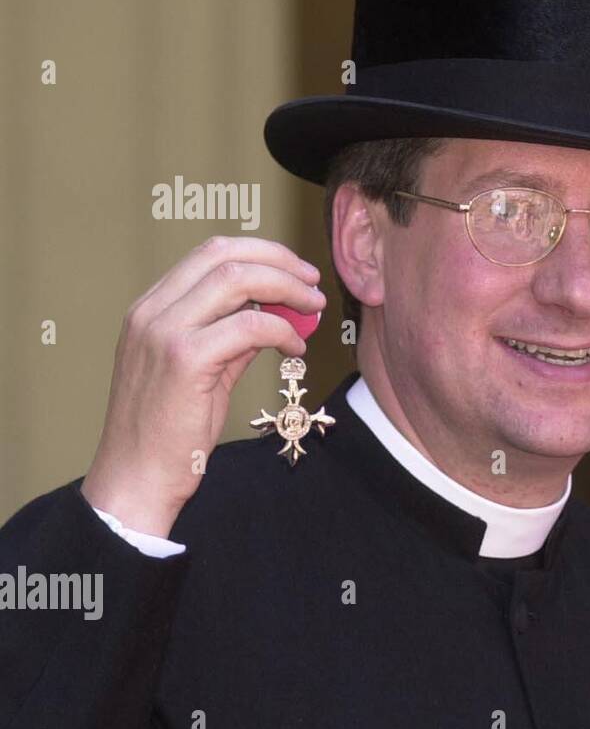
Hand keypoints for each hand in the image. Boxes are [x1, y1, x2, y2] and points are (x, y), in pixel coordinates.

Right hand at [80, 236, 326, 537]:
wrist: (137, 476)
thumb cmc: (170, 430)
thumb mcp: (203, 370)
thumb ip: (233, 337)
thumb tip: (276, 313)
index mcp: (151, 308)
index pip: (209, 253)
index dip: (260, 253)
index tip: (295, 269)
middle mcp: (152, 312)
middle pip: (224, 255)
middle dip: (279, 261)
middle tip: (312, 281)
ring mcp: (165, 333)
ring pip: (237, 280)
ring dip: (287, 288)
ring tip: (312, 308)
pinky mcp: (185, 360)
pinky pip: (249, 326)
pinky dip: (282, 330)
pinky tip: (295, 348)